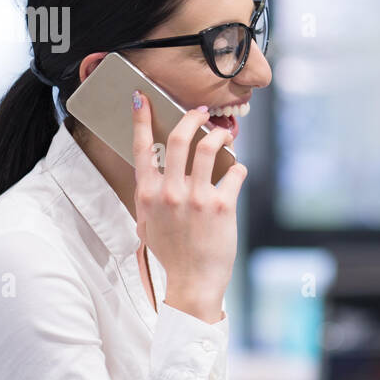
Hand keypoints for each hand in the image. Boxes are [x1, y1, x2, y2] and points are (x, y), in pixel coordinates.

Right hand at [131, 91, 247, 322]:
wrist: (192, 282)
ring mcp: (196, 198)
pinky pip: (234, 172)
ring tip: (225, 134)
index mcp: (147, 194)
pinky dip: (238, 167)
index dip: (142, 118)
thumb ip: (151, 196)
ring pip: (208, 148)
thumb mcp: (148, 224)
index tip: (143, 97)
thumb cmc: (171, 254)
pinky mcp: (221, 206)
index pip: (141, 148)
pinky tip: (237, 170)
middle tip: (201, 113)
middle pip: (180, 139)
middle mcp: (170, 192)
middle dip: (192, 118)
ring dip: (219, 135)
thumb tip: (158, 171)